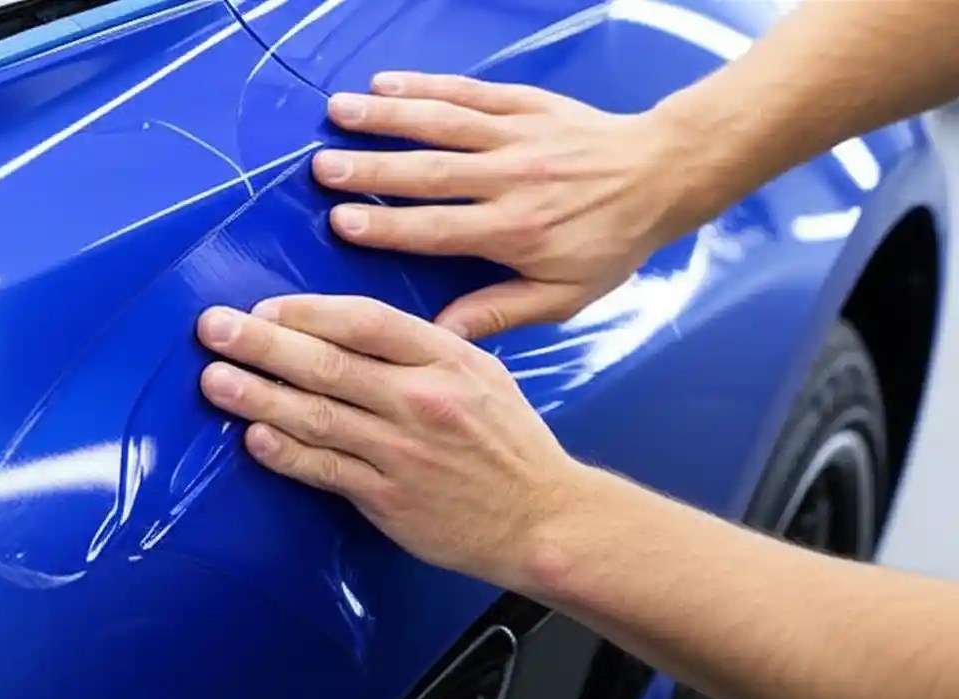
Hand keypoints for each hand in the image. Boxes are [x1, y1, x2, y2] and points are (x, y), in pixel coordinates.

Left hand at [196, 295, 596, 591]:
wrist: (543, 519)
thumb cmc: (509, 443)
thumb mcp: (482, 372)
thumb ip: (422, 346)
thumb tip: (351, 323)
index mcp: (446, 359)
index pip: (365, 322)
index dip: (308, 311)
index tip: (265, 307)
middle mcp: (422, 400)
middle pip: (329, 364)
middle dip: (262, 343)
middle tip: (213, 328)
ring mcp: (403, 452)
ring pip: (317, 416)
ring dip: (258, 396)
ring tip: (214, 380)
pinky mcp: (390, 498)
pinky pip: (326, 470)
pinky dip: (287, 454)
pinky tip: (254, 437)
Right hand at [313, 72, 717, 337]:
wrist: (661, 176)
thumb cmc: (609, 243)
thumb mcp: (565, 296)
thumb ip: (500, 312)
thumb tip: (440, 332)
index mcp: (515, 231)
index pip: (437, 229)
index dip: (387, 226)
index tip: (340, 221)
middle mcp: (511, 179)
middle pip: (429, 173)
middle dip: (371, 168)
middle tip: (320, 166)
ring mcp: (517, 136)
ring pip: (442, 123)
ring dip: (387, 117)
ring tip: (336, 113)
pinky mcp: (526, 104)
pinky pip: (469, 92)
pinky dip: (427, 85)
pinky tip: (386, 83)